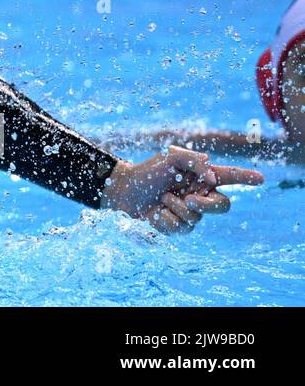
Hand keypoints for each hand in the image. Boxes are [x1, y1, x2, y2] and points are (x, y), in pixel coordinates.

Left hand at [100, 146, 263, 233]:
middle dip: (208, 205)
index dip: (245, 177)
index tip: (261, 179)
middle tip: (190, 199)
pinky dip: (165, 218)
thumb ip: (194, 161)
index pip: (229, 176)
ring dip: (175, 206)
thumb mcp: (170, 158)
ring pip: (197, 217)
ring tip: (161, 198)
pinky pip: (180, 227)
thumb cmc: (147, 172)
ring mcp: (190, 212)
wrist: (124, 190)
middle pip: (223, 205)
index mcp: (201, 176)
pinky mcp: (178, 227)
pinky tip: (155, 212)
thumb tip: (214, 177)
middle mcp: (200, 195)